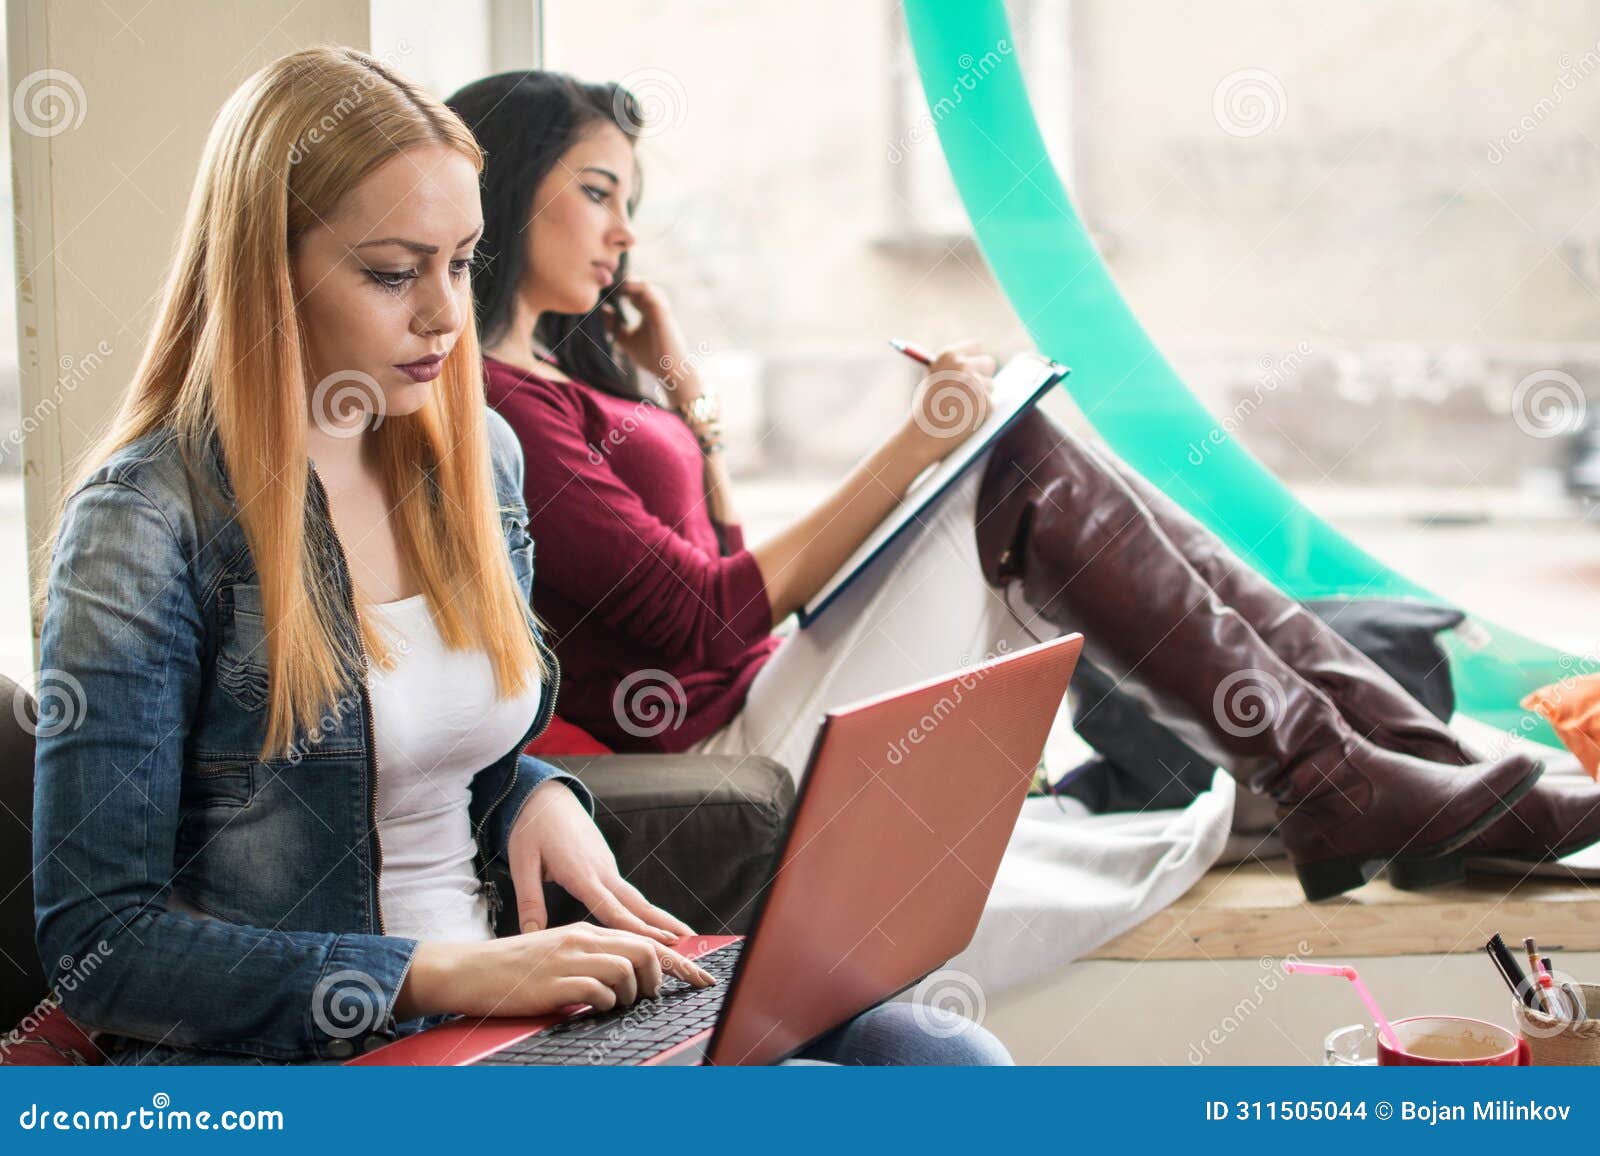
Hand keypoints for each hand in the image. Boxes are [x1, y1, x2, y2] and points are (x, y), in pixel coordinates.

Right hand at [398, 925, 715, 1019]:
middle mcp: (583, 938)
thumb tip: (629, 977)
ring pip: (628, 969)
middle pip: (645, 951)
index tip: (702, 981)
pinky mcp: (556, 981)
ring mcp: (570, 958)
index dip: (680, 963)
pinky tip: (589, 1007)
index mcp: (587, 931)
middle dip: (656, 981)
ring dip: (630, 995)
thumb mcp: (559, 954)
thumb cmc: (514, 969)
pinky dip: (605, 1004)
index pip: (645, 941)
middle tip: (643, 998)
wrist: (470, 970)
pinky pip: (600, 991)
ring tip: (611, 1004)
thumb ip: (592, 958)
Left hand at [507, 779, 693, 944]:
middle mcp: (602, 871)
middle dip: (664, 925)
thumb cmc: (532, 828)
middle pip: (638, 904)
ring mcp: (608, 866)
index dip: (638, 930)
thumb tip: (531, 936)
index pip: (613, 910)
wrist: (545, 796)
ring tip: (684, 935)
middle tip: (690, 942)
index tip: (663, 944)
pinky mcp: (607, 864)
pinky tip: (653, 925)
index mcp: (582, 873)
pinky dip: (644, 910)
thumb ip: (529, 902)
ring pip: (637, 898)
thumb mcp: (523, 863)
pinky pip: (628, 892)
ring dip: (660, 918)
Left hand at [607, 278, 697, 398]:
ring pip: (646, 286)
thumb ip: (614, 325)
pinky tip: (624, 288)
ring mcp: (660, 308)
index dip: (619, 289)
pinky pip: (651, 293)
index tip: (602, 289)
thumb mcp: (626, 339)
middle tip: (604, 281)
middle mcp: (655, 307)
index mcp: (648, 312)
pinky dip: (638, 287)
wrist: (670, 370)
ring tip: (614, 283)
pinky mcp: (663, 312)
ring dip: (630, 282)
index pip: (633, 293)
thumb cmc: (651, 357)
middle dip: (622, 282)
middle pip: (639, 286)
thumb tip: (603, 309)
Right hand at [901, 340, 995, 466]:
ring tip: (960, 409)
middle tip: (971, 389)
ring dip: (980, 396)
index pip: (976, 346)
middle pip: (989, 363)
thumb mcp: (933, 379)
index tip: (973, 367)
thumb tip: (978, 364)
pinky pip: (990, 403)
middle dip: (982, 375)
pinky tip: (965, 418)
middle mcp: (963, 365)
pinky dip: (981, 411)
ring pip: (990, 385)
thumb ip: (954, 368)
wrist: (921, 436)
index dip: (974, 358)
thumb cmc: (925, 409)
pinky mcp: (986, 403)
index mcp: (948, 355)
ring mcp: (976, 384)